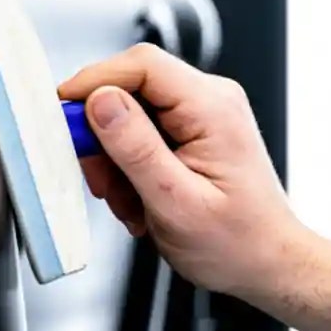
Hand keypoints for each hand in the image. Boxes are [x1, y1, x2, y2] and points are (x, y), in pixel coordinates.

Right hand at [58, 43, 310, 295]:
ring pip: (128, 113)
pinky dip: (127, 165)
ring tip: (127, 200)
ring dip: (114, 158)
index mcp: (212, 108)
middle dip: (101, 133)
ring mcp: (200, 115)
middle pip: (130, 87)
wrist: (266, 265)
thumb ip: (135, 148)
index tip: (64, 111)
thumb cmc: (236, 243)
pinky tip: (138, 198)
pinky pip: (139, 132)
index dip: (94, 81)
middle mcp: (209, 101)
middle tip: (98, 177)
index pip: (142, 64)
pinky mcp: (190, 130)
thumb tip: (99, 101)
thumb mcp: (175, 201)